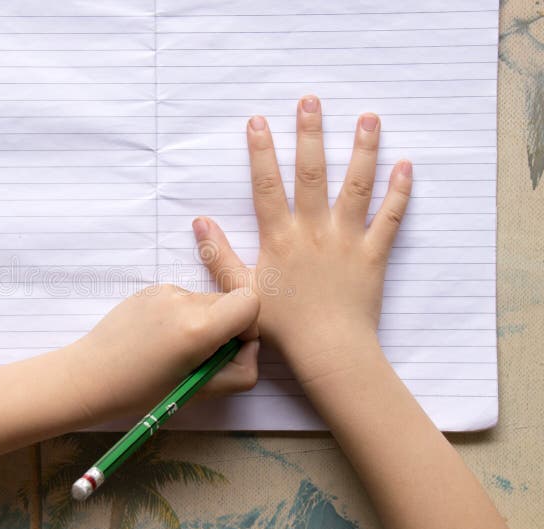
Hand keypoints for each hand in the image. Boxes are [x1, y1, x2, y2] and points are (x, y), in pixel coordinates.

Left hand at [62, 285, 259, 422]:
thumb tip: (250, 346)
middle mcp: (183, 301)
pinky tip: (158, 339)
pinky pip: (182, 299)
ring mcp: (165, 291)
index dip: (247, 326)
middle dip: (224, 328)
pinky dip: (181, 317)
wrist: (91, 375)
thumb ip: (240, 371)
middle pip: (228, 302)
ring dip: (202, 323)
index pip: (250, 302)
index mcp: (198, 328)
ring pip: (206, 301)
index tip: (228, 348)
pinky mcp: (151, 289)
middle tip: (198, 357)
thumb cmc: (144, 392)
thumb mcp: (201, 391)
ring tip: (173, 350)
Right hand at [191, 95, 412, 382]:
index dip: (261, 152)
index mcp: (280, 238)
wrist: (328, 351)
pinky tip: (407, 165)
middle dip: (310, 134)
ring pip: (357, 186)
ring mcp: (346, 239)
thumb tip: (199, 223)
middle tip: (311, 100)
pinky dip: (400, 192)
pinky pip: (390, 218)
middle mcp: (313, 230)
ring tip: (368, 117)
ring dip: (363, 150)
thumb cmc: (282, 325)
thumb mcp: (240, 292)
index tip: (258, 121)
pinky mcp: (373, 254)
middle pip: (312, 173)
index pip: (267, 186)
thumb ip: (217, 256)